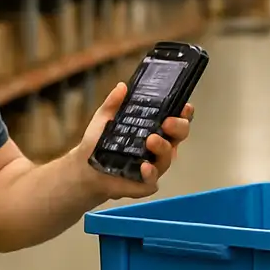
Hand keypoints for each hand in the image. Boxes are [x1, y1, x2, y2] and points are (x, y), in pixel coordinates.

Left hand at [76, 82, 194, 199]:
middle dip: (179, 127)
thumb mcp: (104, 118)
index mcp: (154, 128)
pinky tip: (144, 166)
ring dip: (163, 148)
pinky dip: (150, 173)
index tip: (185, 106)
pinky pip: (153, 180)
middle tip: (168, 122)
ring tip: (151, 140)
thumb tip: (122, 86)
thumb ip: (113, 103)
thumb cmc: (99, 142)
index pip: (176, 119)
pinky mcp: (145, 183)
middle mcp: (159, 146)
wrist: (84, 169)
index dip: (184, 113)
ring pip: (168, 157)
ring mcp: (154, 165)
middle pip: (179, 136)